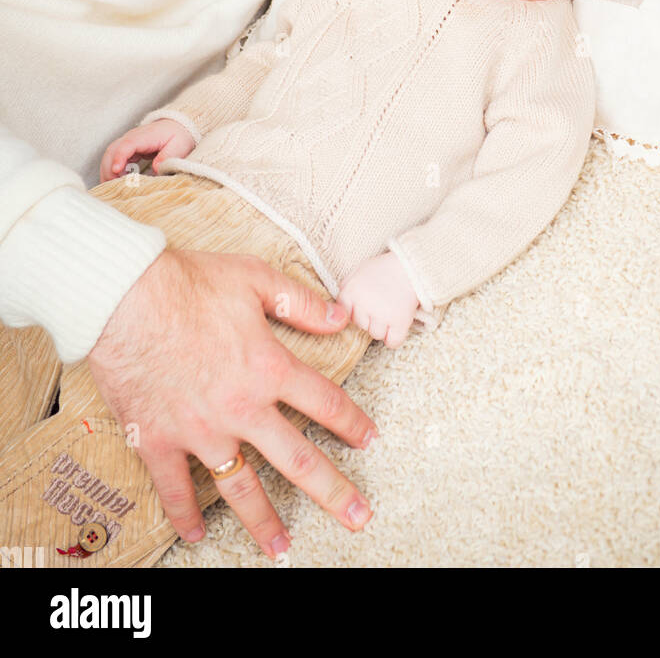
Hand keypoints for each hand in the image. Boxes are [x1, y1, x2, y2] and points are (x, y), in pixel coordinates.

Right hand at [88, 247, 376, 557]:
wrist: (123, 298)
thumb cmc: (188, 283)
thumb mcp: (255, 278)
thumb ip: (300, 302)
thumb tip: (341, 316)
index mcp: (268, 368)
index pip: (324, 402)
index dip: (352, 422)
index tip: (369, 439)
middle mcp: (241, 409)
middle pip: (298, 461)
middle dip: (332, 492)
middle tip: (358, 516)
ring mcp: (200, 432)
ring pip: (241, 488)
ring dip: (264, 521)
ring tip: (283, 548)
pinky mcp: (158, 441)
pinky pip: (175, 489)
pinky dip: (184, 515)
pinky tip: (195, 535)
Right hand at [99, 119, 195, 182]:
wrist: (178, 127)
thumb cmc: (178, 136)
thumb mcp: (179, 146)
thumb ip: (167, 157)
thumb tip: (156, 168)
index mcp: (145, 136)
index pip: (127, 145)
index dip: (119, 157)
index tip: (116, 170)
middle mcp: (132, 138)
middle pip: (113, 150)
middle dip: (108, 168)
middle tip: (111, 186)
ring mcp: (128, 143)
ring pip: (110, 156)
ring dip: (108, 171)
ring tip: (112, 188)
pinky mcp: (128, 151)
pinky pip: (115, 160)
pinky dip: (112, 172)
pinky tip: (116, 184)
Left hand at [338, 251, 420, 347]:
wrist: (410, 266)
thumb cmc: (383, 269)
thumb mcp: (358, 271)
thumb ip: (345, 288)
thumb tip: (338, 308)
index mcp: (349, 292)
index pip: (347, 315)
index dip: (358, 310)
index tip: (368, 301)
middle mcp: (362, 304)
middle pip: (361, 326)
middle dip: (371, 317)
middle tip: (382, 303)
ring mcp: (381, 314)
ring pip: (376, 335)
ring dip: (384, 326)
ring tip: (391, 310)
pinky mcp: (399, 322)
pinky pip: (392, 342)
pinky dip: (395, 337)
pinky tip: (397, 324)